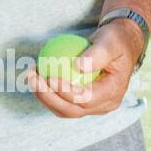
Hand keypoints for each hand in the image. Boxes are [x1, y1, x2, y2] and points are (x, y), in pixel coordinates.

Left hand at [26, 19, 143, 117]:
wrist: (120, 45)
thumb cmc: (115, 41)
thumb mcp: (111, 41)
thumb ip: (98, 54)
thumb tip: (78, 66)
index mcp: (112, 93)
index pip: (86, 99)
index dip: (65, 92)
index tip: (49, 76)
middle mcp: (103, 105)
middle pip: (71, 110)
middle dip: (48, 97)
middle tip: (32, 78)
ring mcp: (92, 105)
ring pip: (63, 109)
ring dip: (43, 96)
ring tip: (30, 76)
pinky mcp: (81, 100)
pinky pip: (61, 100)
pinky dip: (46, 91)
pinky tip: (35, 75)